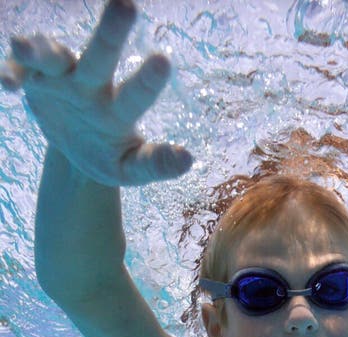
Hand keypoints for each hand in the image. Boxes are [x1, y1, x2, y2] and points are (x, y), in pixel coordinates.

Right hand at [0, 0, 192, 185]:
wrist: (77, 152)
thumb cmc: (110, 154)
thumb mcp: (131, 168)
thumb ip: (155, 164)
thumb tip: (188, 159)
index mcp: (120, 108)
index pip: (136, 95)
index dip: (147, 81)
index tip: (164, 60)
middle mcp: (93, 85)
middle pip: (101, 57)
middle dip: (110, 33)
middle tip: (126, 4)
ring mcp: (61, 80)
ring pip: (53, 57)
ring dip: (41, 49)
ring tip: (25, 45)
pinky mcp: (33, 81)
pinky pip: (19, 72)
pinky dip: (12, 72)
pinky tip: (9, 82)